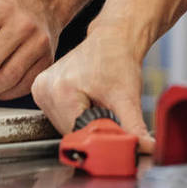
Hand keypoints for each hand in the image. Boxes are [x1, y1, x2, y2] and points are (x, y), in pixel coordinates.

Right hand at [31, 28, 152, 152]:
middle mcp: (44, 90)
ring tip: (97, 102)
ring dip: (84, 123)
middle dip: (92, 130)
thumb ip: (134, 128)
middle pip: (70, 133)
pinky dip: (77, 115)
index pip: (77, 135)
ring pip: (65, 127)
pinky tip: (87, 99)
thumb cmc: (118, 60)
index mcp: (60, 91)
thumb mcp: (128, 97)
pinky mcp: (41, 90)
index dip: (99, 138)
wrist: (111, 38)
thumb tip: (146, 149)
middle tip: (109, 112)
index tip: (115, 133)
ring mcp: (40, 90)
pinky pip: (60, 117)